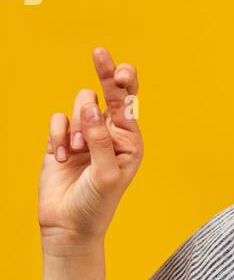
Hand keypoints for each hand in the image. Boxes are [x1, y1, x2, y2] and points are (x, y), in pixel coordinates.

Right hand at [39, 47, 143, 245]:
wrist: (69, 226)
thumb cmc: (97, 203)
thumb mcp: (106, 173)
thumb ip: (100, 139)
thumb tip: (91, 107)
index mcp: (129, 139)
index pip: (130, 103)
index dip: (125, 82)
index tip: (119, 73)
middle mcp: (110, 132)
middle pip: (109, 91)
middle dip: (105, 73)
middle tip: (99, 53)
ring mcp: (85, 133)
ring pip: (80, 104)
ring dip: (76, 126)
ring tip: (77, 151)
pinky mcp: (62, 138)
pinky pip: (58, 119)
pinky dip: (57, 136)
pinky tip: (60, 157)